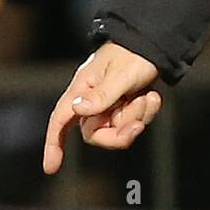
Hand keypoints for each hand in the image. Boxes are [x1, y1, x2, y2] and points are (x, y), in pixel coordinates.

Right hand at [42, 40, 161, 174]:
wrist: (158, 41)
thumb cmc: (135, 53)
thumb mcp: (121, 74)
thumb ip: (101, 95)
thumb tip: (76, 110)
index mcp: (84, 88)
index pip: (61, 119)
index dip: (53, 143)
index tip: (51, 168)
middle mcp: (94, 98)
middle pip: (95, 133)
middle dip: (119, 133)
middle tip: (138, 125)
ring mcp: (112, 102)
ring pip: (117, 128)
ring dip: (136, 117)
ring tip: (149, 97)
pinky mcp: (127, 104)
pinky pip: (133, 120)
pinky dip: (146, 112)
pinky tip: (154, 95)